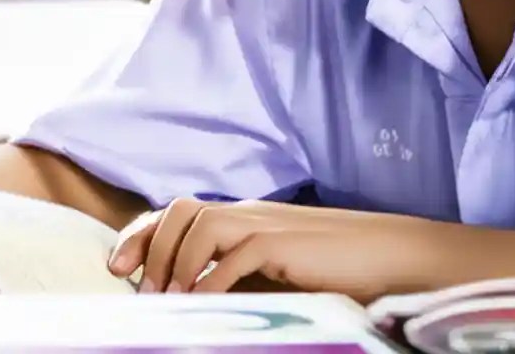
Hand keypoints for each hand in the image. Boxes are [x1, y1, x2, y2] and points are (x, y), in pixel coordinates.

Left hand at [106, 199, 482, 303]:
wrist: (394, 255)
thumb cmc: (342, 266)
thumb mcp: (280, 268)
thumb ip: (242, 270)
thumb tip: (199, 293)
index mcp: (247, 216)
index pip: (181, 211)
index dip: (144, 233)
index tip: (120, 265)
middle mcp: (251, 212)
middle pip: (181, 209)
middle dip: (147, 242)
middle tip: (132, 283)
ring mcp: (267, 224)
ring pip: (200, 224)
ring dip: (174, 262)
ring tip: (165, 299)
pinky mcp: (283, 243)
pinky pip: (233, 256)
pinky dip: (208, 282)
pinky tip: (200, 305)